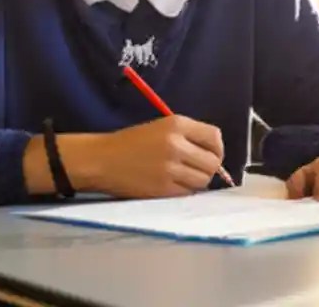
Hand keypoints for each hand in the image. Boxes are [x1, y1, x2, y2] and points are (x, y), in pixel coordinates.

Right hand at [69, 115, 224, 198]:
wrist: (102, 159)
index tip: (211, 154)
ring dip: (197, 181)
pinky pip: (188, 193)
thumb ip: (189, 136)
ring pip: (203, 180)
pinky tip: (172, 184)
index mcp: (177, 124)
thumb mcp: (162, 127)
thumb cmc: (132, 142)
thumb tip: (215, 154)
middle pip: (213, 162)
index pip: (215, 137)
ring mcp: (170, 168)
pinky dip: (185, 191)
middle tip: (197, 169)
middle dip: (209, 167)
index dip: (216, 148)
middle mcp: (176, 144)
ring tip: (183, 177)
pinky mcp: (162, 188)